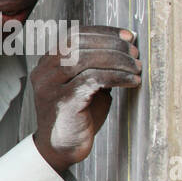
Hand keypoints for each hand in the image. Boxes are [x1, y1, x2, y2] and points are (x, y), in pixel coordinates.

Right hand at [31, 26, 141, 170]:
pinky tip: (132, 81)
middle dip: (113, 45)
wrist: (61, 147)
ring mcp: (50, 87)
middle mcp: (44, 73)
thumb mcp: (85, 84)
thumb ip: (96, 66)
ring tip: (137, 68)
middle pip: (80, 44)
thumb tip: (126, 47)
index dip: (103, 32)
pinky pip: (94, 80)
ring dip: (118, 61)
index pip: (74, 36)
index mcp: (47, 64)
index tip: (127, 36)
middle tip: (135, 54)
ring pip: (86, 60)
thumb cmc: (76, 116)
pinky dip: (118, 77)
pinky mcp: (63, 102)